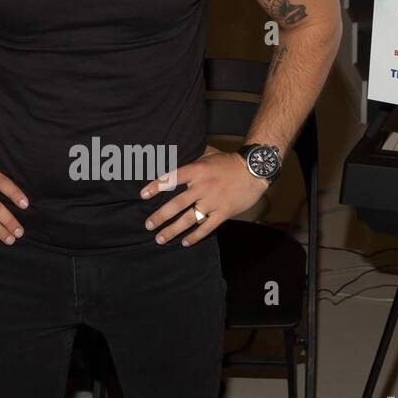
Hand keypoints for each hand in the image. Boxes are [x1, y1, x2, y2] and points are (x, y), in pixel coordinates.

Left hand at [140, 145, 268, 245]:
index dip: (156, 186)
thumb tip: (172, 157)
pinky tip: (185, 242)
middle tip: (148, 225)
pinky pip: (206, 227)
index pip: (172, 178)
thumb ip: (191, 161)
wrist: (254, 170)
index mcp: (197, 170)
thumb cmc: (229, 162)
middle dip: (160, 216)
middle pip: (176, 204)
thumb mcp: (208, 155)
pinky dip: (195, 236)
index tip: (143, 195)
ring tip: (160, 238)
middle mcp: (202, 187)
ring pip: (188, 218)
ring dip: (172, 230)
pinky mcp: (224, 212)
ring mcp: (213, 201)